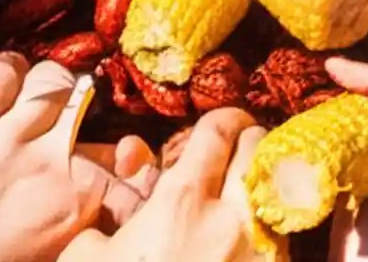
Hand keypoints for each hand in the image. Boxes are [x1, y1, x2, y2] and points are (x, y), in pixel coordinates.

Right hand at [59, 108, 266, 261]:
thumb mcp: (86, 257)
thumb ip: (108, 216)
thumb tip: (130, 185)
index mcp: (181, 202)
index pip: (220, 131)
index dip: (222, 120)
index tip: (220, 126)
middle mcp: (232, 218)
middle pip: (264, 147)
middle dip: (252, 141)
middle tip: (239, 151)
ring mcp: (262, 252)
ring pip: (281, 191)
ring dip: (266, 185)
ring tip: (246, 197)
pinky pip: (282, 238)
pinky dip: (270, 230)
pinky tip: (248, 242)